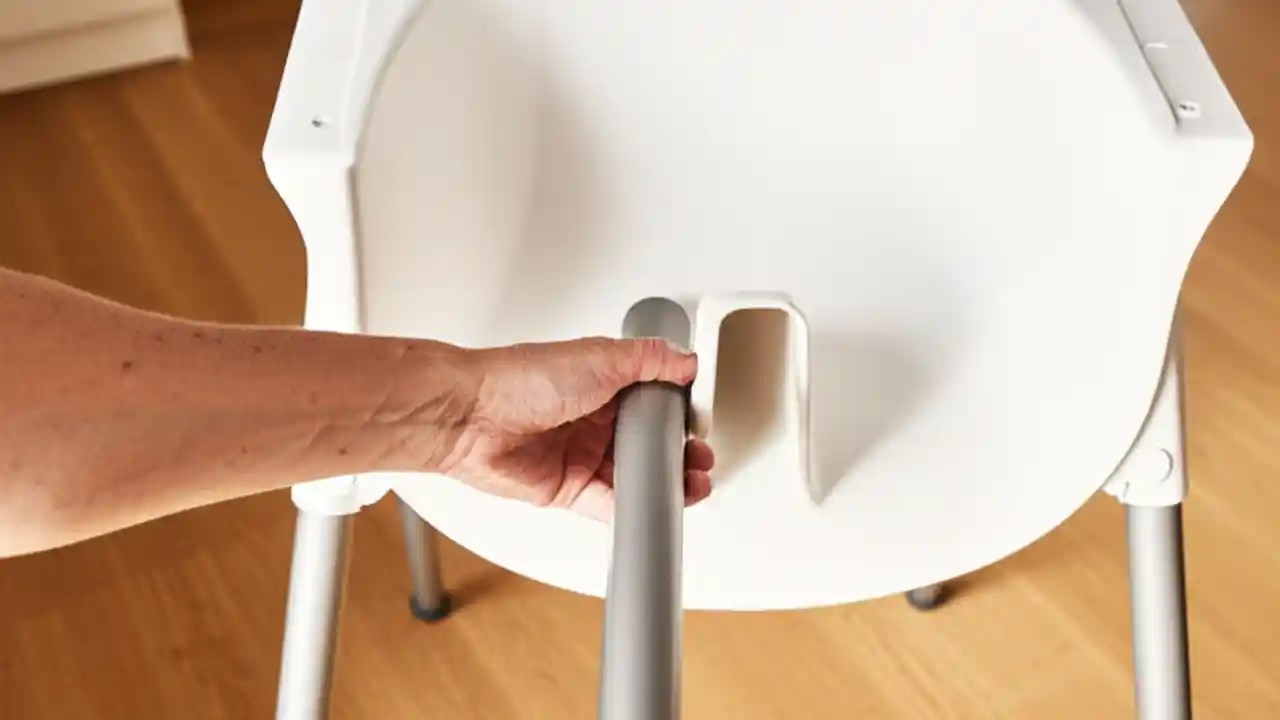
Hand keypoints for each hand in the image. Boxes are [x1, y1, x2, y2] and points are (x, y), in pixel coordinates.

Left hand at [440, 338, 714, 519]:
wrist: (472, 415)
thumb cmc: (523, 377)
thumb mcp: (601, 356)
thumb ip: (649, 359)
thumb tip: (686, 359)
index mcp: (604, 382)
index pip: (655, 402)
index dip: (679, 415)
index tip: (700, 424)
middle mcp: (594, 418)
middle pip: (649, 443)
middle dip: (678, 455)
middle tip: (698, 460)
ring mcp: (581, 454)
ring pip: (635, 475)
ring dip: (664, 482)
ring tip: (690, 485)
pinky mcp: (568, 488)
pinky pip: (609, 504)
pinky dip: (635, 508)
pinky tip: (655, 507)